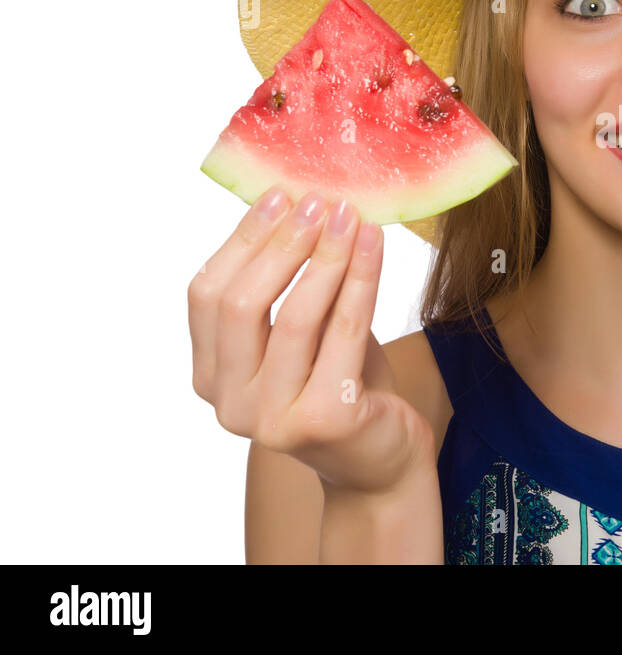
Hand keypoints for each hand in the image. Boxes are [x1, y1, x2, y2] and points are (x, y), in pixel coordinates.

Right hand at [188, 187, 435, 495]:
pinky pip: (344, 331)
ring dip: (326, 256)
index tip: (277, 196)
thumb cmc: (343, 384)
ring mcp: (272, 419)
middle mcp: (230, 404)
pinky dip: (361, 278)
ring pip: (294, 316)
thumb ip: (290, 287)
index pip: (207, 295)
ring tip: (351, 215)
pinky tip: (375, 244)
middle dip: (282, 243)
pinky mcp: (325, 420)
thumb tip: (300, 204)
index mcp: (210, 377)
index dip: (241, 240)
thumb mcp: (307, 333)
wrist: (382, 459)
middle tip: (317, 202)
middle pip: (242, 304)